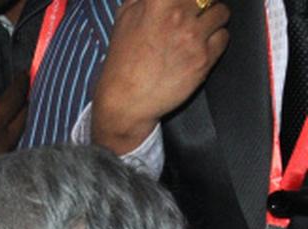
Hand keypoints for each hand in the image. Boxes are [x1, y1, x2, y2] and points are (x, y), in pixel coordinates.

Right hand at [0, 60, 27, 177]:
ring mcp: (2, 153)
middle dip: (24, 97)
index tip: (23, 72)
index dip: (20, 83)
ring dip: (21, 112)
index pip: (14, 99)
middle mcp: (1, 141)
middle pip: (25, 114)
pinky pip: (15, 139)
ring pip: (23, 127)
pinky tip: (8, 119)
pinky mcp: (0, 160)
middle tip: (21, 85)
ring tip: (16, 100)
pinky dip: (15, 126)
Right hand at [92, 0, 229, 153]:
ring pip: (221, 12)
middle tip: (191, 17)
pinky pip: (224, 37)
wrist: (125, 101)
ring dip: (212, 21)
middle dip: (200, 6)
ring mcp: (193, 36)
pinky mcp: (204, 58)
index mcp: (158, 0)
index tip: (186, 5)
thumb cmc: (122, 62)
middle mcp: (178, 14)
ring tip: (197, 32)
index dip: (186, 0)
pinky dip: (215, 41)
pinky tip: (199, 49)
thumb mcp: (124, 19)